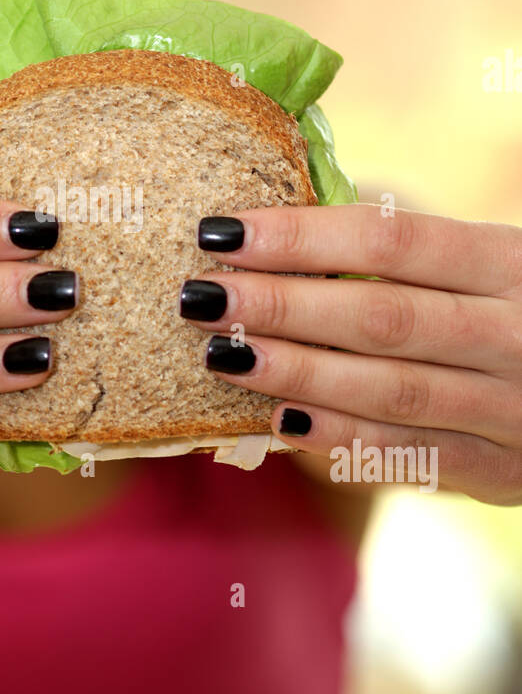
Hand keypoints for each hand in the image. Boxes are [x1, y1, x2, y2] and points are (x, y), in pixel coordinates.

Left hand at [180, 204, 521, 504]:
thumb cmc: (505, 306)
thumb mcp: (478, 262)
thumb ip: (396, 247)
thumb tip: (274, 224)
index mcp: (508, 260)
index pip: (392, 240)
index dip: (301, 236)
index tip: (224, 231)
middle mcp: (516, 333)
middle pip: (381, 317)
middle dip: (280, 306)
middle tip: (202, 296)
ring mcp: (510, 407)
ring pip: (388, 391)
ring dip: (295, 373)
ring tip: (221, 354)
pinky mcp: (496, 469)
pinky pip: (406, 455)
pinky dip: (339, 438)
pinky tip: (279, 420)